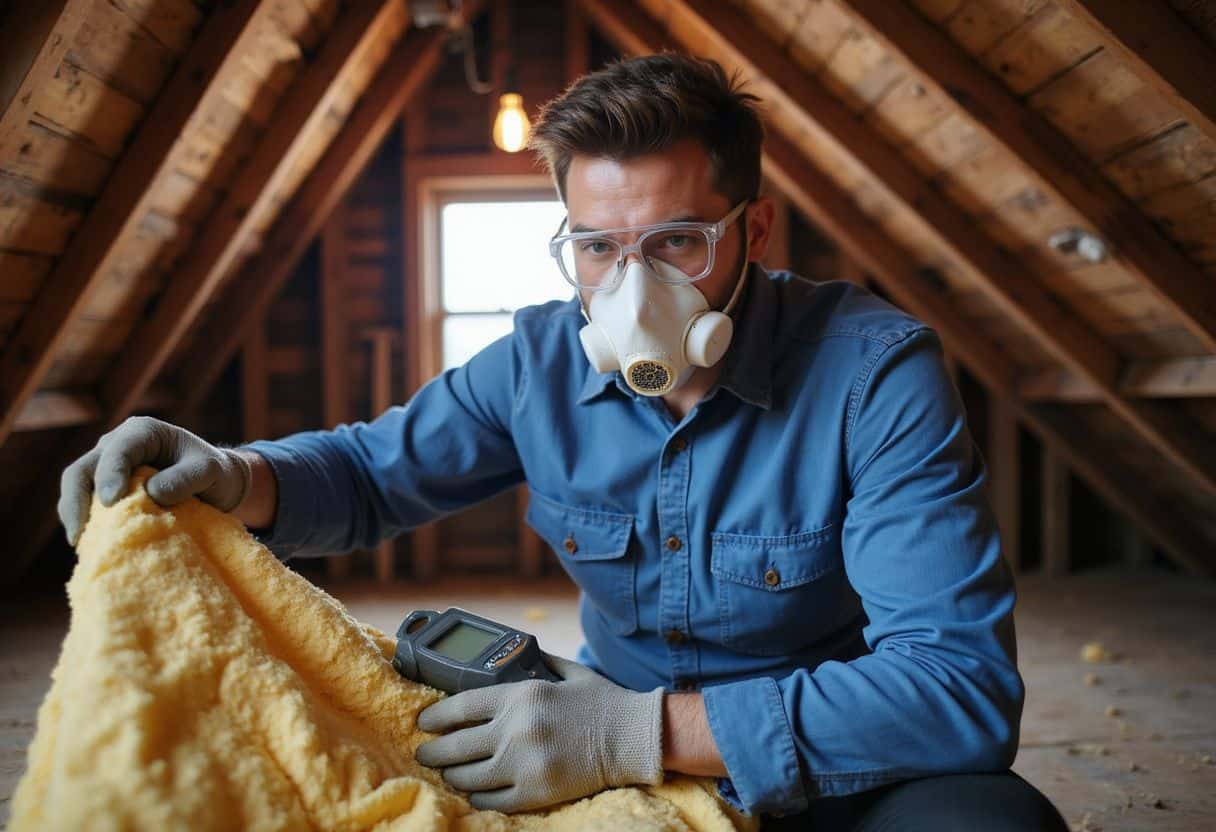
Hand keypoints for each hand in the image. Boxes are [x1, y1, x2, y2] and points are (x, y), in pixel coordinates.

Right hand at [58, 416, 251, 545]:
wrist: (217, 483)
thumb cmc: (216, 473)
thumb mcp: (211, 471)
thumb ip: (186, 478)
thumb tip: (152, 493)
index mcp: (144, 432)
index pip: (119, 450)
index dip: (110, 474)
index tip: (111, 501)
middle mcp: (117, 445)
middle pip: (83, 469)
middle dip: (77, 500)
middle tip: (81, 532)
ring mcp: (107, 467)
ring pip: (77, 488)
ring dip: (76, 515)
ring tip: (81, 542)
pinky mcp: (105, 489)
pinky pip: (85, 505)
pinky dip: (86, 523)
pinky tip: (90, 543)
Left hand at [414, 655, 663, 812]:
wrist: (632, 738)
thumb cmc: (602, 703)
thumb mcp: (567, 671)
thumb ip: (536, 663)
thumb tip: (510, 657)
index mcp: (522, 696)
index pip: (461, 706)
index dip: (435, 716)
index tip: (423, 722)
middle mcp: (517, 729)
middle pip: (455, 746)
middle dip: (433, 751)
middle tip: (424, 753)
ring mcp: (525, 764)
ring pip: (467, 776)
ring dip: (453, 775)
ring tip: (448, 772)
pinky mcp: (535, 792)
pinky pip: (491, 800)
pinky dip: (478, 796)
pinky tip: (476, 790)